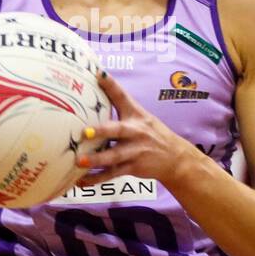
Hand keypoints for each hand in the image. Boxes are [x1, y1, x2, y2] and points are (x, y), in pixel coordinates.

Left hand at [74, 69, 192, 187]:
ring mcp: (135, 151)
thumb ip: (119, 100)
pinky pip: (112, 174)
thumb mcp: (139, 114)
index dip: (111, 85)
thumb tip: (97, 78)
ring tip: (80, 162)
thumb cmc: (151, 132)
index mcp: (136, 116)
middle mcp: (136, 132)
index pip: (123, 97)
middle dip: (102, 131)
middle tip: (85, 132)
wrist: (174, 158)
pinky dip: (96, 179)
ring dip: (97, 160)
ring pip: (114, 157)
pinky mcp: (132, 168)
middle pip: (118, 130)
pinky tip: (81, 181)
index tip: (98, 74)